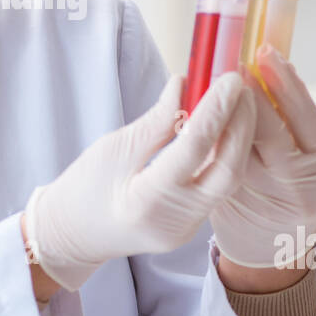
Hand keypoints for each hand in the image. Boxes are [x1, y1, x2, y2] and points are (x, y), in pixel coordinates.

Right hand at [24, 71, 246, 291]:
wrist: (72, 235)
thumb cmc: (84, 188)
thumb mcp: (114, 148)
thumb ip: (156, 121)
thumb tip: (185, 85)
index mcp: (148, 200)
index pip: (194, 148)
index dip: (216, 110)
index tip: (229, 79)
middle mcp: (174, 222)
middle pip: (227, 172)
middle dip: (242, 127)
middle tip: (242, 89)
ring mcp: (186, 230)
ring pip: (228, 182)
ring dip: (238, 141)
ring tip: (238, 103)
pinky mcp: (191, 228)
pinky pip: (218, 189)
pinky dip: (225, 156)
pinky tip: (226, 129)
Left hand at [208, 44, 315, 268]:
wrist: (269, 244)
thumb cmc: (287, 184)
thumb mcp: (301, 153)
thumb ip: (285, 116)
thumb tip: (265, 59)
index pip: (305, 116)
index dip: (286, 82)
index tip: (265, 51)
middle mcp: (300, 186)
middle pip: (269, 130)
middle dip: (249, 94)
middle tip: (230, 60)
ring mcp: (264, 199)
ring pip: (237, 147)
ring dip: (221, 113)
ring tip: (207, 80)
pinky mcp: (230, 206)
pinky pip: (215, 164)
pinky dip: (207, 138)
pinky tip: (193, 114)